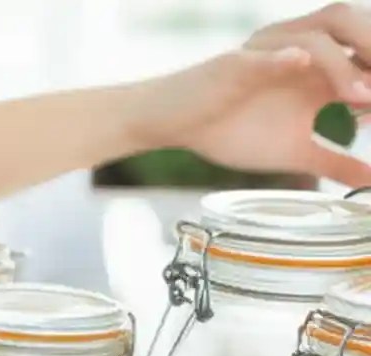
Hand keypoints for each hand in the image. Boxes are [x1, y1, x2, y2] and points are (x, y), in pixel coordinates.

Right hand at [129, 2, 370, 186]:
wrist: (172, 123)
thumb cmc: (229, 130)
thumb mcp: (294, 153)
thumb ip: (336, 162)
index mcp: (319, 70)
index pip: (368, 55)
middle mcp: (299, 52)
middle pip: (351, 25)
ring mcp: (267, 53)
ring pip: (317, 34)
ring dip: (343, 62)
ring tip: (359, 96)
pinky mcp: (233, 64)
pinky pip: (260, 56)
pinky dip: (281, 59)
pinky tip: (298, 63)